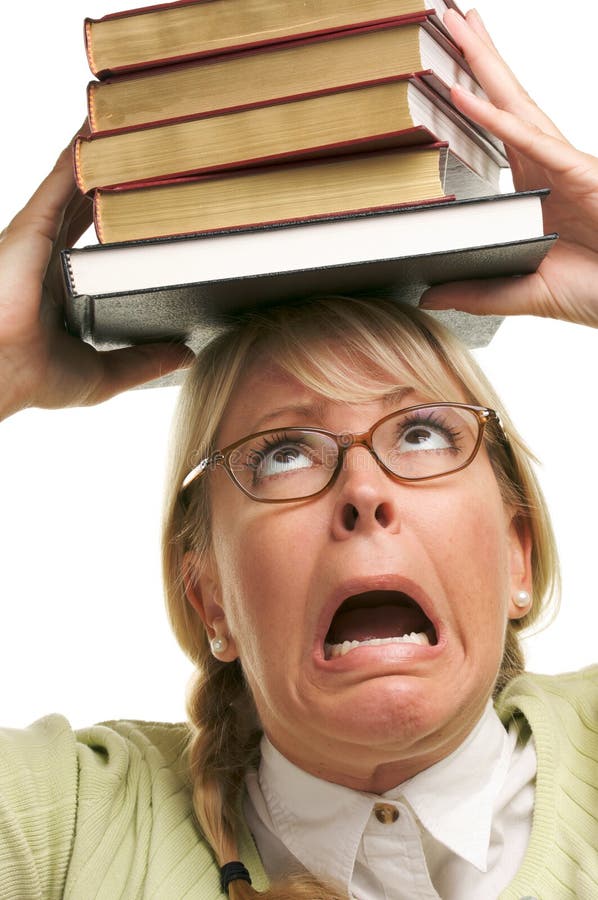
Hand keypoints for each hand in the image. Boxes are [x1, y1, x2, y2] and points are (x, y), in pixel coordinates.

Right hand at [0, 142, 192, 421]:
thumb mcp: (104, 371)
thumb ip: (144, 361)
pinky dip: (76, 155)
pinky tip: (96, 129)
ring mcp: (36, 236)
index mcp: (60, 285)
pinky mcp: (31, 226)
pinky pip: (58, 181)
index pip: (93, 239)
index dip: (116, 215)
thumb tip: (185, 355)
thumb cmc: (34, 377)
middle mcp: (47, 255)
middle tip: (144, 148)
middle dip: (110, 174)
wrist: (2, 373)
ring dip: (96, 152)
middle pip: (85, 201)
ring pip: (72, 183)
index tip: (147, 199)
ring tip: (127, 120)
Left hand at [420, 8, 597, 327]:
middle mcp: (545, 167)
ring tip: (457, 25)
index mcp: (533, 188)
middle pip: (503, 100)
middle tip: (446, 16)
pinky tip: (464, 92)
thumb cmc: (591, 291)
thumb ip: (472, 291)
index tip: (442, 70)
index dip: (470, 98)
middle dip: (476, 57)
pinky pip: (528, 140)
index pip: (493, 131)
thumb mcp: (517, 293)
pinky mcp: (578, 174)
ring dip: (483, 63)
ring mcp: (562, 165)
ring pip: (515, 104)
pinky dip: (494, 116)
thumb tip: (428, 295)